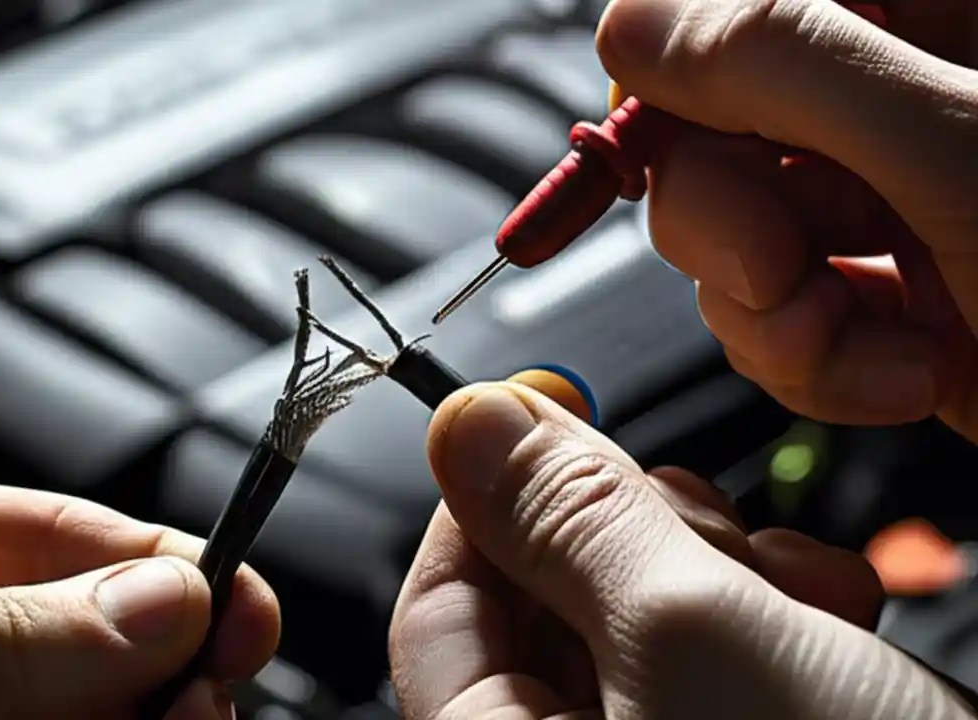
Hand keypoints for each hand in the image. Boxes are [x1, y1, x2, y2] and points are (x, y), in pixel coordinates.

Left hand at [389, 382, 975, 717]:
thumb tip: (470, 426)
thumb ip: (567, 522)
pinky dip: (776, 608)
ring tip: (796, 583)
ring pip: (647, 614)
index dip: (481, 501)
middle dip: (628, 534)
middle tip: (686, 511)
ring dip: (721, 566)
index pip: (437, 610)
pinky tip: (837, 606)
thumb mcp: (693, 637)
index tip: (529, 418)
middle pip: (548, 603)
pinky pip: (725, 652)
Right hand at [596, 0, 977, 438]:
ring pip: (729, 242)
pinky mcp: (884, 304)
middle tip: (779, 269)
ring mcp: (892, 210)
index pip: (736, 8)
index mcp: (929, 26)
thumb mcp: (955, 146)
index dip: (675, 74)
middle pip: (710, 137)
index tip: (647, 138)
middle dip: (731, 228)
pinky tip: (908, 377)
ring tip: (868, 344)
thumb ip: (784, 64)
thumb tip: (631, 25)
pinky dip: (819, 368)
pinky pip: (775, 322)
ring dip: (776, 319)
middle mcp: (897, 108)